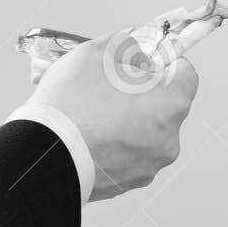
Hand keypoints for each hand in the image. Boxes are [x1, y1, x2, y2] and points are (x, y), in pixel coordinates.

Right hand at [27, 30, 198, 201]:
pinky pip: (130, 155)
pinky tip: (90, 136)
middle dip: (143, 93)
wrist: (42, 154)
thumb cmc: (73, 100)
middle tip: (110, 86)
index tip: (145, 62)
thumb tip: (141, 47)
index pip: (186, 75)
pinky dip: (117, 145)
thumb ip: (130, 43)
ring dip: (129, 120)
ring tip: (94, 113)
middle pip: (165, 105)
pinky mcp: (129, 183)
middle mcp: (170, 139)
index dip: (166, 64)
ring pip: (147, 132)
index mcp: (171, 104)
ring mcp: (150, 165)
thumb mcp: (100, 51)